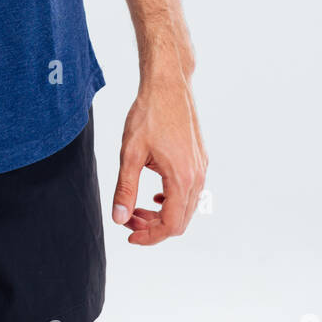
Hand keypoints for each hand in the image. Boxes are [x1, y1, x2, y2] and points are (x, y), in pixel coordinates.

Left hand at [111, 78, 207, 244]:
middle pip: (180, 220)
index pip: (171, 225)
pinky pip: (190, 191)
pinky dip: (172, 199)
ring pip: (186, 206)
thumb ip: (125, 188)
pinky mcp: (200, 158)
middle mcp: (197, 176)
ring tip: (137, 207)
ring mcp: (201, 167)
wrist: (168, 84)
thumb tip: (119, 218)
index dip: (150, 236)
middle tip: (128, 219)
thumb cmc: (148, 114)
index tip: (129, 234)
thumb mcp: (130, 153)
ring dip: (162, 213)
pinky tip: (155, 193)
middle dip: (153, 226)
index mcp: (182, 177)